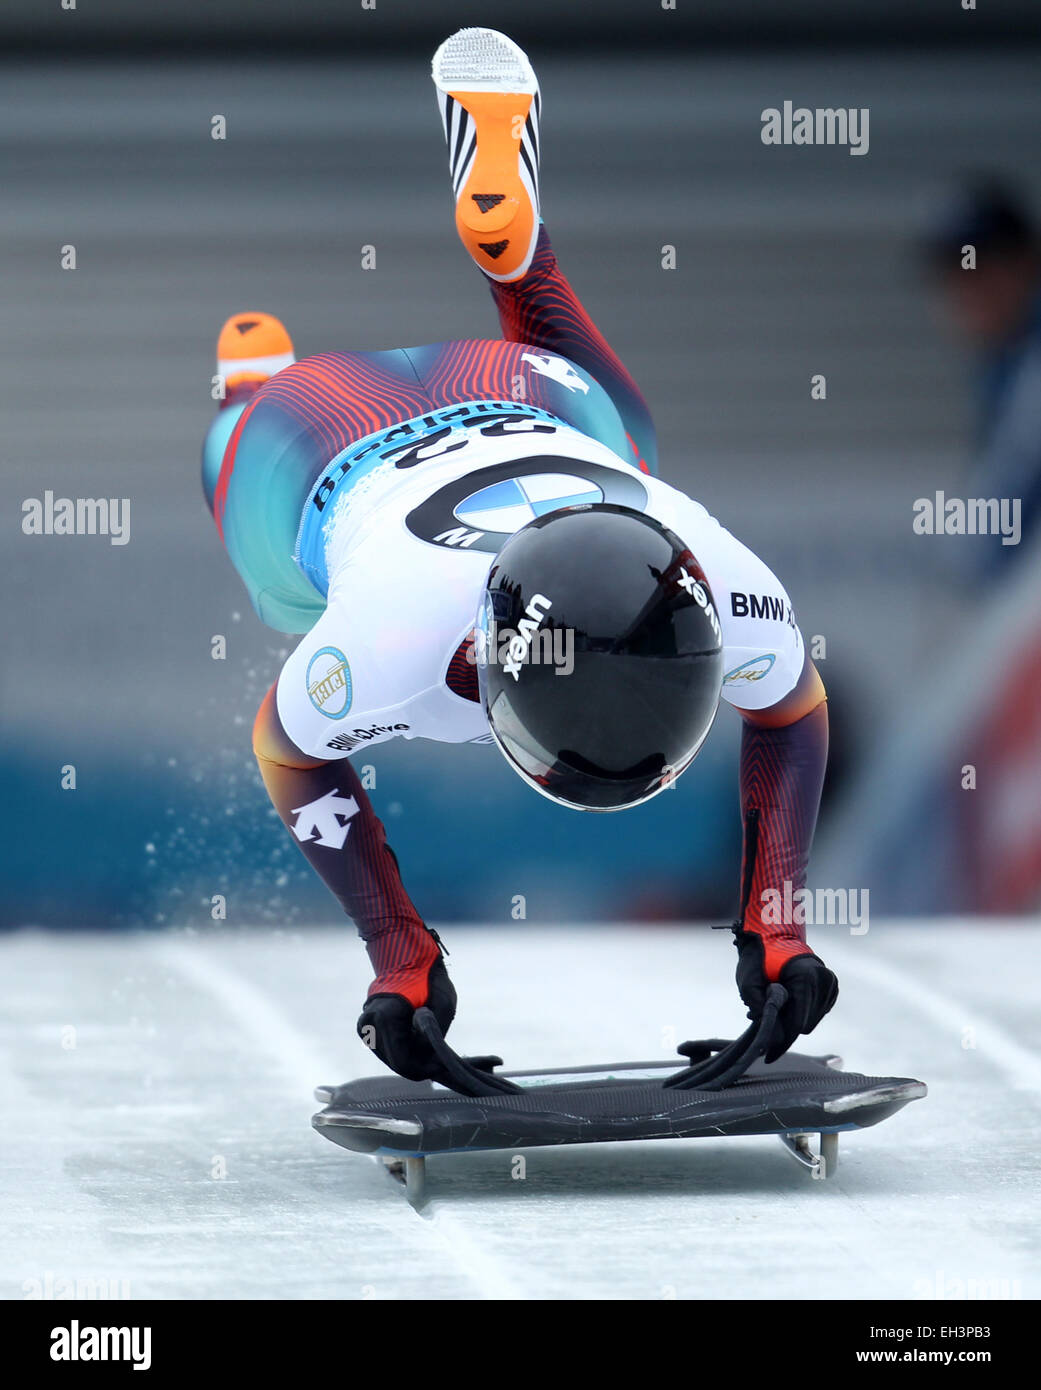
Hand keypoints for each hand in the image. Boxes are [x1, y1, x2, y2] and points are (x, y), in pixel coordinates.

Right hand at [356, 958, 456, 1080]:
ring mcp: (365, 1026)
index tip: (440, 1064)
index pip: (402, 1061)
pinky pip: (387, 1048)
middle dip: (418, 1061)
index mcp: (384, 1017)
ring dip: (410, 1054)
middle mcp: (369, 1024)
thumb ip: (434, 1034)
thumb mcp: (443, 1005)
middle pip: (396, 1062)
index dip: (423, 1068)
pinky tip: (413, 1033)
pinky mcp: (366, 1028)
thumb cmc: (429, 978)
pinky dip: (402, 1046)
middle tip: (437, 1053)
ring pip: (391, 1057)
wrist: (409, 959)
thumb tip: (427, 1058)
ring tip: (425, 1036)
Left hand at [734, 931, 837, 1062]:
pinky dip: (802, 1011)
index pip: (798, 1023)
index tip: (769, 1056)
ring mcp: (830, 983)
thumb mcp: (748, 982)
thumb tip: (771, 1031)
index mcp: (807, 977)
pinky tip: (789, 999)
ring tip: (776, 1001)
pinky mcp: (831, 987)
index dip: (782, 1041)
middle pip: (806, 1024)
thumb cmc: (757, 957)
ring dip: (793, 1018)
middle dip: (785, 1026)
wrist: (771, 934)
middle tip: (765, 1014)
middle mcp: (824, 980)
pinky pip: (816, 1012)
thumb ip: (759, 1007)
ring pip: (812, 1021)